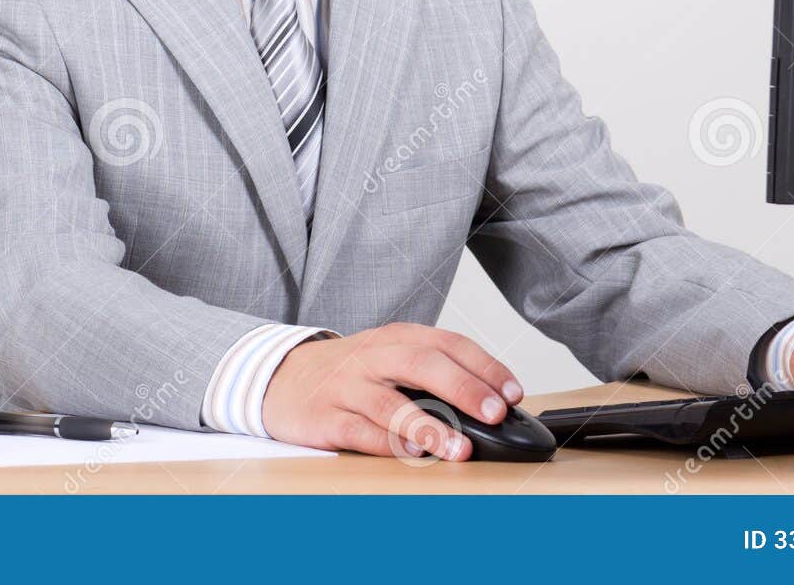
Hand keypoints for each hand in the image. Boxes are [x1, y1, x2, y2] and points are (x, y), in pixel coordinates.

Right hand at [262, 322, 522, 460]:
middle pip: (420, 363)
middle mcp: (373, 357)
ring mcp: (347, 387)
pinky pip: (358, 431)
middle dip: (462, 387)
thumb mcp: (391, 359)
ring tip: (458, 447)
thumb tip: (492, 406)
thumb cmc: (352, 373)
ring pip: (390, 402)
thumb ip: (433, 375)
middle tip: (494, 413)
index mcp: (396, 338)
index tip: (512, 392)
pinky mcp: (325, 417)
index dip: (483, 366)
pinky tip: (411, 455)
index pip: (447, 343)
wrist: (282, 378)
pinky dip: (387, 443)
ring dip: (428, 425)